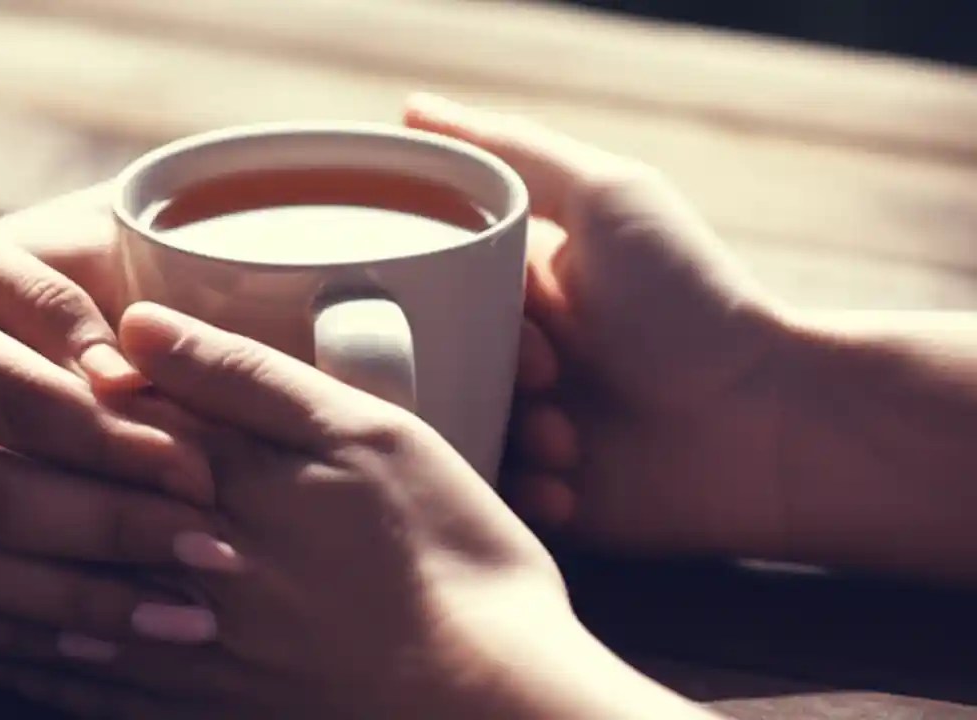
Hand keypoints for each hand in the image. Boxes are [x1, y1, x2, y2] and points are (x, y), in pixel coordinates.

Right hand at [0, 209, 214, 640]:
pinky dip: (22, 634)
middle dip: (127, 536)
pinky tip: (99, 644)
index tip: (207, 474)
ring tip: (189, 624)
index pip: (33, 406)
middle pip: (14, 500)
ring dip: (91, 606)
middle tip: (226, 560)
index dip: (125, 447)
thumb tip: (123, 370)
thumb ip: (38, 293)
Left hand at [0, 303, 714, 719]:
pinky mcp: (213, 706)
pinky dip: (44, 669)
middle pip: (73, 508)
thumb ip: (252, 379)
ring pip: (66, 599)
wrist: (492, 698)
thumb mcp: (371, 436)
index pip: (111, 425)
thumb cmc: (448, 549)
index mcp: (224, 481)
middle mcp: (189, 560)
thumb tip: (142, 326)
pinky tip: (7, 653)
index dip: (49, 392)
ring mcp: (195, 644)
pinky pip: (101, 690)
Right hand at [405, 95, 791, 558]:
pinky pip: (497, 500)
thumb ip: (514, 153)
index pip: (440, 292)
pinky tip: (570, 487)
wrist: (771, 420)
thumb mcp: (606, 196)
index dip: (463, 308)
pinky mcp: (555, 494)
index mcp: (526, 288)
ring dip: (505, 441)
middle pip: (441, 367)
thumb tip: (415, 108)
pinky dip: (524, 496)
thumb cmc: (690, 300)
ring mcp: (538, 425)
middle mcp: (525, 354)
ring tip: (568, 443)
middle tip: (552, 383)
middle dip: (486, 381)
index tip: (526, 324)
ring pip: (461, 436)